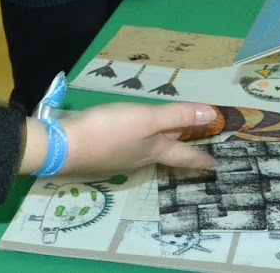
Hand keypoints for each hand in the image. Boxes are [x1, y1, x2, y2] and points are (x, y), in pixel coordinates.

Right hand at [52, 102, 218, 175]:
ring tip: (170, 137)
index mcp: (155, 150)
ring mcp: (121, 155)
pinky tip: (133, 133)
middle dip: (182, 148)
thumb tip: (211, 116)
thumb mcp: (147, 119)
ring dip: (162, 143)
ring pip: (148, 148)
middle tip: (196, 147)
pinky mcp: (104, 150)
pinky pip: (131, 144)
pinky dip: (140, 138)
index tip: (214, 164)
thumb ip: (177, 116)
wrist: (65, 146)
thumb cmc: (109, 130)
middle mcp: (140, 157)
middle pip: (167, 151)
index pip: (184, 154)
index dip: (200, 156)